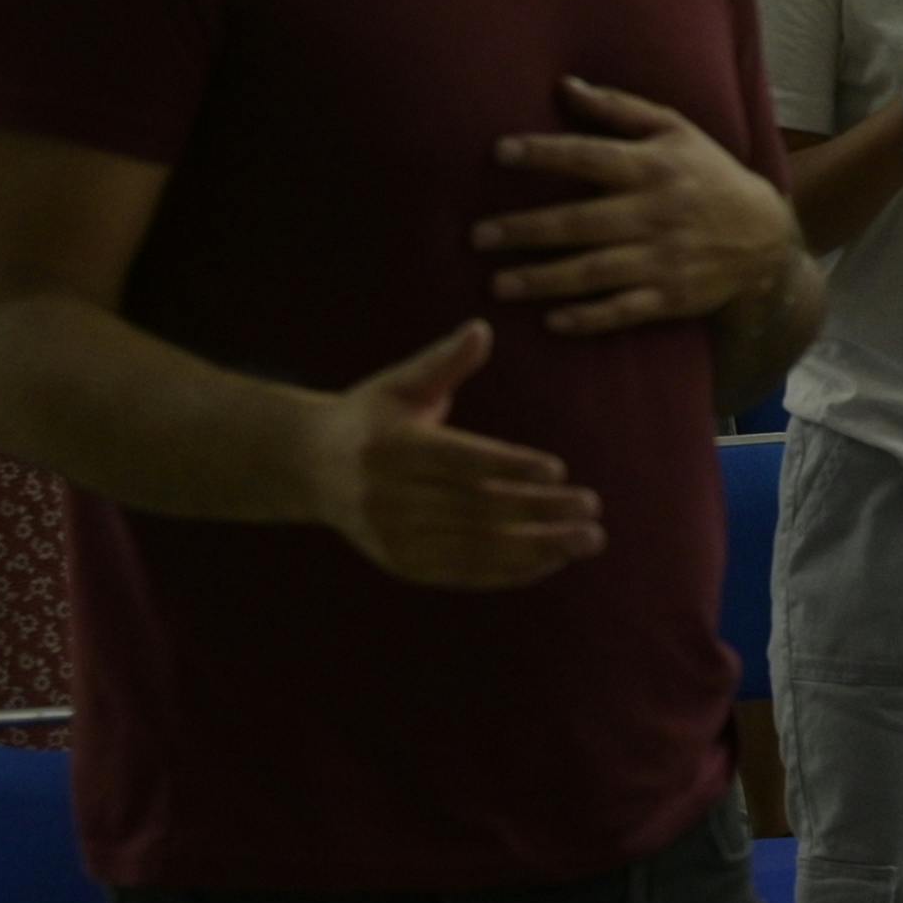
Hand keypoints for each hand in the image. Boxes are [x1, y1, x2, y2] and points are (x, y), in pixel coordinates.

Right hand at [303, 321, 604, 586]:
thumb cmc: (371, 416)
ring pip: (475, 547)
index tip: (558, 470)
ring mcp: (393, 536)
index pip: (459, 460)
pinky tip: (552, 562)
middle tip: (592, 508)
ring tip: (587, 539)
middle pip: (476, 508)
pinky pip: (463, 574)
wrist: (310, 467)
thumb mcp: (399, 383)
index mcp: (391, 447)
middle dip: (539, 512)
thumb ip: (443, 361)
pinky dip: (510, 572)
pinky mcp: (401, 564)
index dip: (508, 466)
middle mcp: (388, 496)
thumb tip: (483, 329)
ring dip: (537, 548)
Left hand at [478, 76, 796, 333]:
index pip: (590, 157)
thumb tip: (564, 85)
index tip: (499, 153)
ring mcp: (664, 259)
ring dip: (544, 279)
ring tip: (497, 284)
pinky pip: (625, 310)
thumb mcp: (675, 129)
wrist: (765, 234)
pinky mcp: (672, 297)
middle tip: (477, 236)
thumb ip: (619, 108)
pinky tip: (552, 321)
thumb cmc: (708, 173)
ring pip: (595, 271)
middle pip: (581, 222)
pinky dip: (590, 317)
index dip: (544, 154)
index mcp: (653, 167)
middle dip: (526, 229)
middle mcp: (655, 213)